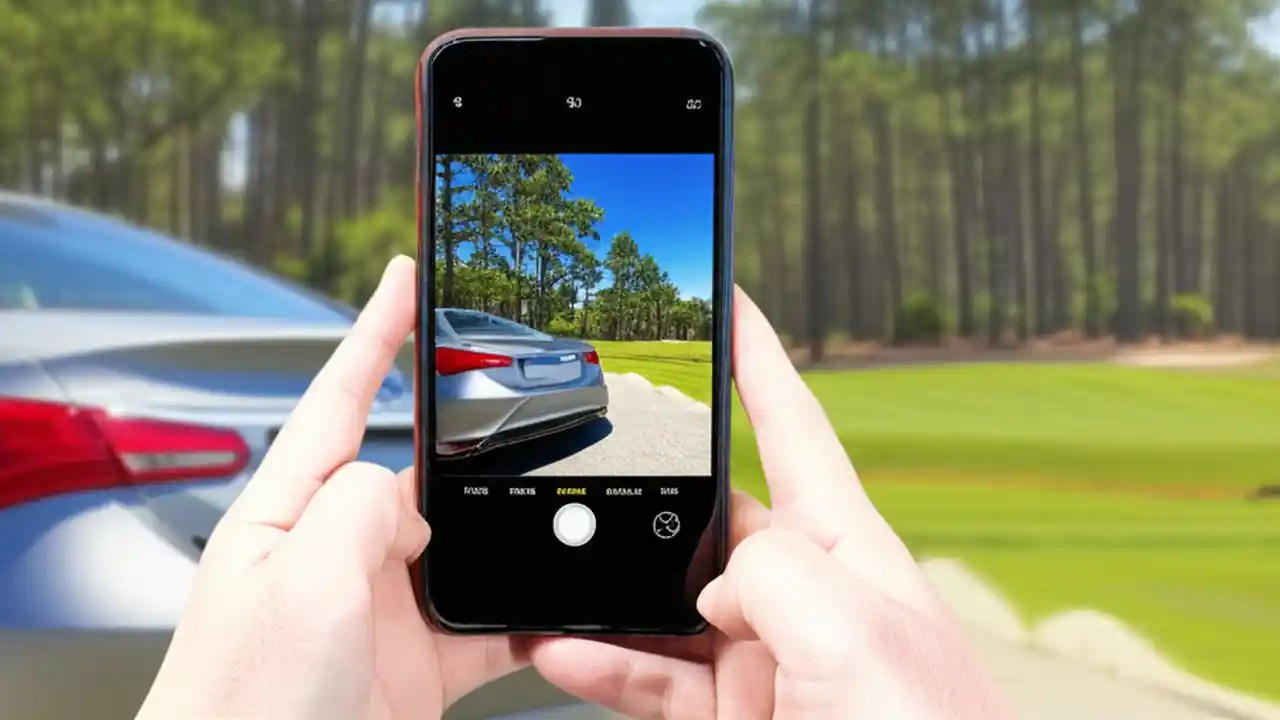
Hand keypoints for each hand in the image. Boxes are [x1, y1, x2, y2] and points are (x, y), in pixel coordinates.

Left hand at [136, 256, 524, 719]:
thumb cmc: (239, 708)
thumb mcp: (303, 578)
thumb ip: (361, 506)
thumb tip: (408, 496)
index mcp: (285, 514)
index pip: (339, 400)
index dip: (374, 333)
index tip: (405, 279)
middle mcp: (332, 555)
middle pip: (415, 476)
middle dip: (464, 463)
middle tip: (512, 445)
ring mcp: (377, 610)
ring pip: (460, 549)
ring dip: (500, 546)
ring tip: (539, 537)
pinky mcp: (416, 665)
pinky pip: (487, 624)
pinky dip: (525, 619)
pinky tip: (552, 615)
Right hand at [528, 287, 1011, 718]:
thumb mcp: (852, 635)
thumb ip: (771, 574)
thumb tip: (714, 587)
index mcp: (850, 554)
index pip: (792, 430)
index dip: (757, 359)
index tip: (725, 301)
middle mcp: (807, 601)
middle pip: (709, 520)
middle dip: (647, 496)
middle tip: (581, 473)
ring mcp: (769, 663)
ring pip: (667, 607)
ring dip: (606, 596)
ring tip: (547, 578)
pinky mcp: (738, 719)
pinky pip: (655, 678)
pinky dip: (603, 665)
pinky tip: (560, 654)